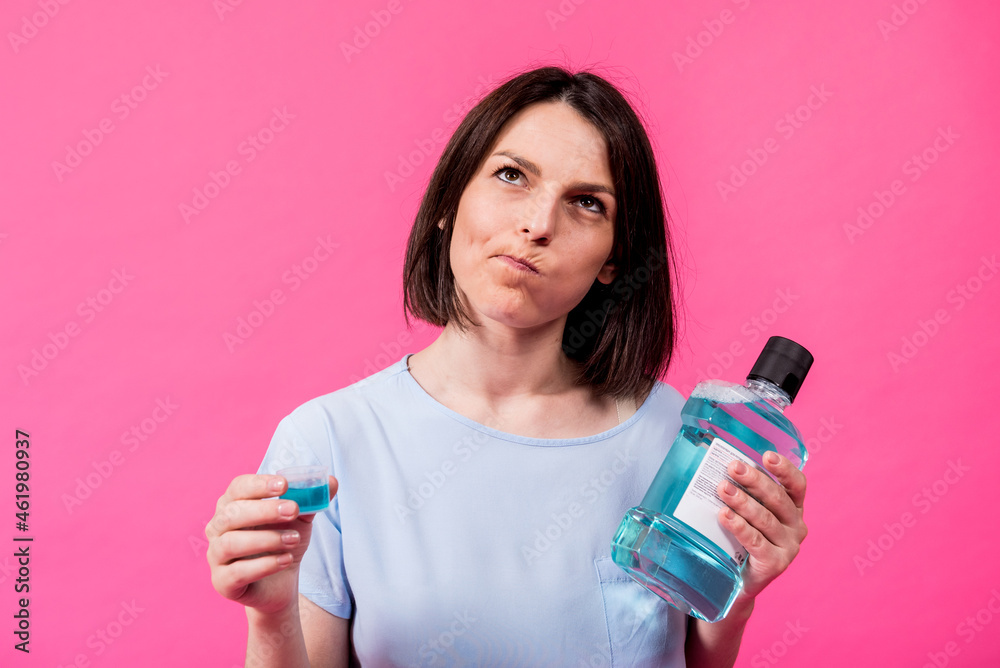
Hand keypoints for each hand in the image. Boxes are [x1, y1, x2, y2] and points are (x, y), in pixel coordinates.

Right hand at [205, 473, 337, 614]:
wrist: (280, 581)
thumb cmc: (283, 541)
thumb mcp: (301, 518)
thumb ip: (313, 498)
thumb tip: (331, 481)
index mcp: (233, 504)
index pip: (238, 487)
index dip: (259, 484)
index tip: (285, 484)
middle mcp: (218, 527)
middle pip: (232, 513)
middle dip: (265, 510)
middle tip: (294, 510)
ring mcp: (216, 555)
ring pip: (231, 543)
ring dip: (267, 539)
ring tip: (294, 540)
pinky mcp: (222, 582)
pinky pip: (237, 572)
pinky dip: (264, 565)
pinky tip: (286, 560)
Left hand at [716, 452, 806, 600]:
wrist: (738, 582)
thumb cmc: (741, 539)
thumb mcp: (747, 513)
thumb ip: (742, 492)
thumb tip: (715, 465)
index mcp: (793, 509)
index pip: (797, 485)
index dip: (784, 469)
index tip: (767, 455)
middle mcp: (796, 526)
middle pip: (777, 498)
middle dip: (754, 480)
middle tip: (733, 467)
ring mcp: (789, 547)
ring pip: (765, 518)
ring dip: (742, 501)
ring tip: (723, 488)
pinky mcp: (776, 563)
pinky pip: (756, 541)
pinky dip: (739, 526)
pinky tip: (724, 515)